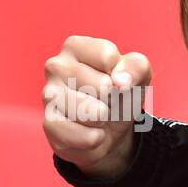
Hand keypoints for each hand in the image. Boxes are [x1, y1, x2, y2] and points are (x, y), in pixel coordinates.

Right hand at [43, 36, 152, 177]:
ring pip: (93, 112)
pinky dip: (97, 139)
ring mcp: (49, 94)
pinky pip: (86, 136)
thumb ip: (136, 67)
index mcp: (75, 47)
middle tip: (107, 101)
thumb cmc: (120, 95)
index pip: (107, 56)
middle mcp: (56, 66)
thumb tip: (120, 81)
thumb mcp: (138, 76)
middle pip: (104, 86)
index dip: (122, 74)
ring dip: (105, 120)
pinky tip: (91, 132)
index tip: (117, 80)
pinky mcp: (49, 124)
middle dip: (114, 99)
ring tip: (99, 116)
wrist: (109, 131)